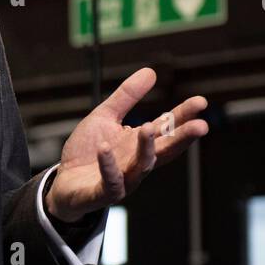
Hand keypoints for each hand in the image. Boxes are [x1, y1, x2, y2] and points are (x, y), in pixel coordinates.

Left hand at [43, 67, 207, 222]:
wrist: (63, 182)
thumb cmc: (87, 151)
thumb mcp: (105, 116)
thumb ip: (127, 97)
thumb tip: (151, 71)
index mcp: (140, 144)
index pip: (167, 128)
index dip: (183, 116)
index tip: (201, 102)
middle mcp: (137, 162)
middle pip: (165, 150)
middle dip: (182, 138)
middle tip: (201, 126)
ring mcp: (123, 179)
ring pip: (141, 166)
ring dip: (146, 148)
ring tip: (146, 128)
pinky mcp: (103, 192)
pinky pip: (110, 181)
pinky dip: (108, 165)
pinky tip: (105, 148)